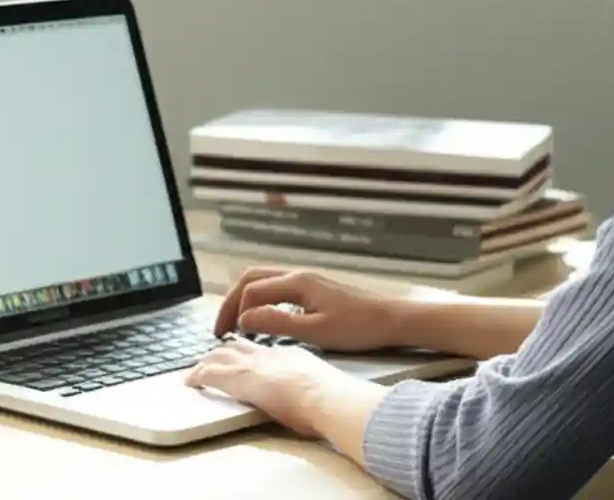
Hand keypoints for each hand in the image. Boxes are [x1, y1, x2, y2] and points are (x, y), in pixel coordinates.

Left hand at [185, 336, 346, 436]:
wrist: (328, 398)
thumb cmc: (333, 399)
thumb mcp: (321, 386)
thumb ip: (312, 388)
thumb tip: (314, 400)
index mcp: (290, 354)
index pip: (262, 350)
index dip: (250, 353)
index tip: (245, 360)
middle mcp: (268, 354)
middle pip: (237, 345)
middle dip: (223, 352)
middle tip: (212, 360)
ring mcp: (251, 363)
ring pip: (219, 354)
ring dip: (207, 361)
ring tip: (197, 370)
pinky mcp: (237, 377)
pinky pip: (208, 372)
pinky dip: (197, 376)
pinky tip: (191, 382)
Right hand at [214, 268, 400, 352]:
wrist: (392, 320)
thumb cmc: (358, 327)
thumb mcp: (316, 332)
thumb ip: (278, 323)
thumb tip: (245, 318)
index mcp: (296, 283)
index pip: (251, 291)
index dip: (235, 313)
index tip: (227, 336)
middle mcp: (298, 276)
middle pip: (251, 278)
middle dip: (232, 302)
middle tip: (221, 328)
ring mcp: (306, 281)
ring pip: (263, 280)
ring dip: (244, 299)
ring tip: (235, 324)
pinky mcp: (313, 289)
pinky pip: (276, 288)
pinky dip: (260, 300)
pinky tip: (262, 319)